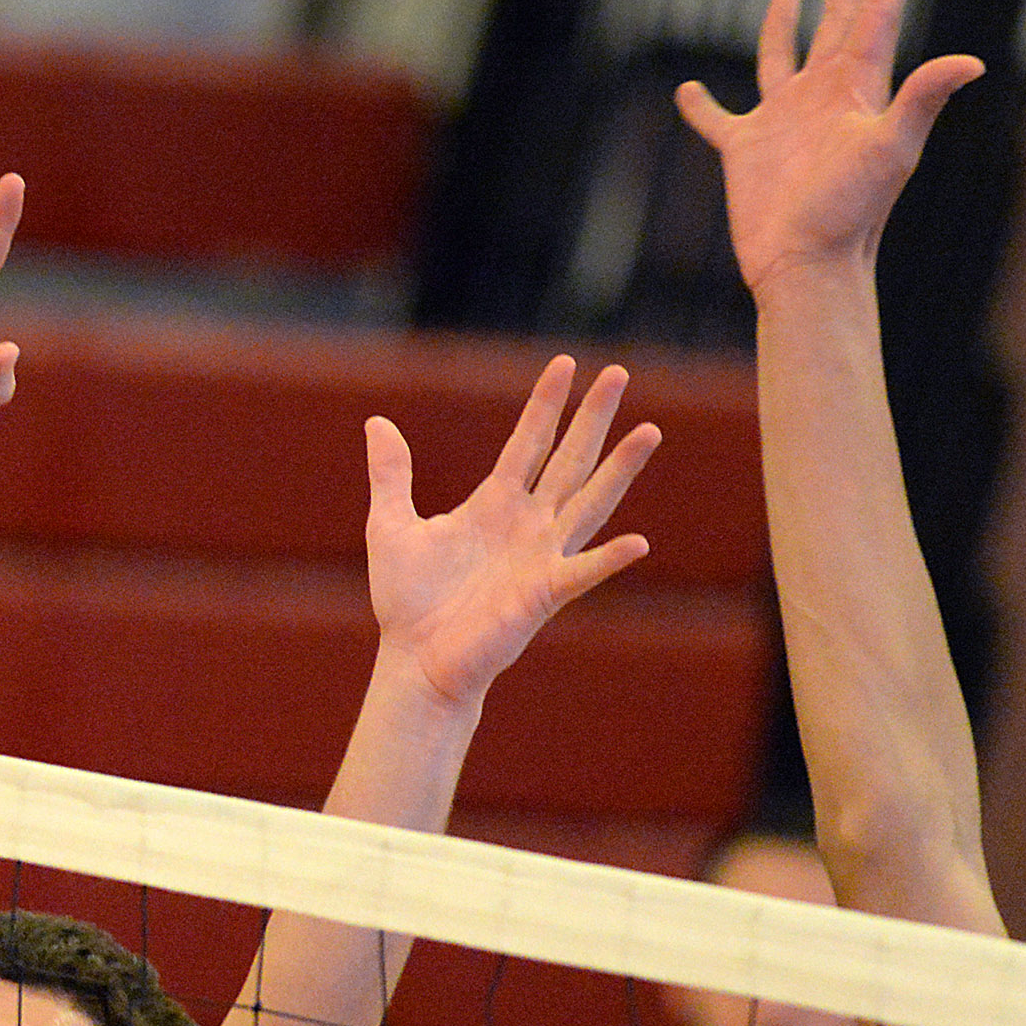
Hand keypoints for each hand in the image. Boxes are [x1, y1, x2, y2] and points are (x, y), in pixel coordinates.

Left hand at [367, 357, 654, 704]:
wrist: (415, 661)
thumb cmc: (409, 603)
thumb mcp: (390, 525)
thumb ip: (390, 475)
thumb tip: (376, 423)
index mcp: (495, 504)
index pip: (528, 442)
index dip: (546, 403)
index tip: (565, 363)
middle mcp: (527, 524)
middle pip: (569, 459)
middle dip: (593, 417)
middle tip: (618, 372)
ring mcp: (540, 558)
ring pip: (589, 503)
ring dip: (620, 469)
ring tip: (649, 431)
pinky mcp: (542, 595)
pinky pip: (581, 572)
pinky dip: (609, 559)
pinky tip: (638, 542)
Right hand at [675, 0, 985, 293]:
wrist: (806, 263)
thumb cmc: (851, 211)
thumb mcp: (892, 148)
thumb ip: (923, 98)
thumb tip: (971, 61)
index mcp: (857, 88)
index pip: (878, 14)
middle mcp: (822, 97)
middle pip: (838, 21)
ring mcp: (782, 122)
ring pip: (782, 60)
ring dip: (782, 28)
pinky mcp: (744, 150)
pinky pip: (716, 120)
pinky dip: (700, 107)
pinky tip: (689, 91)